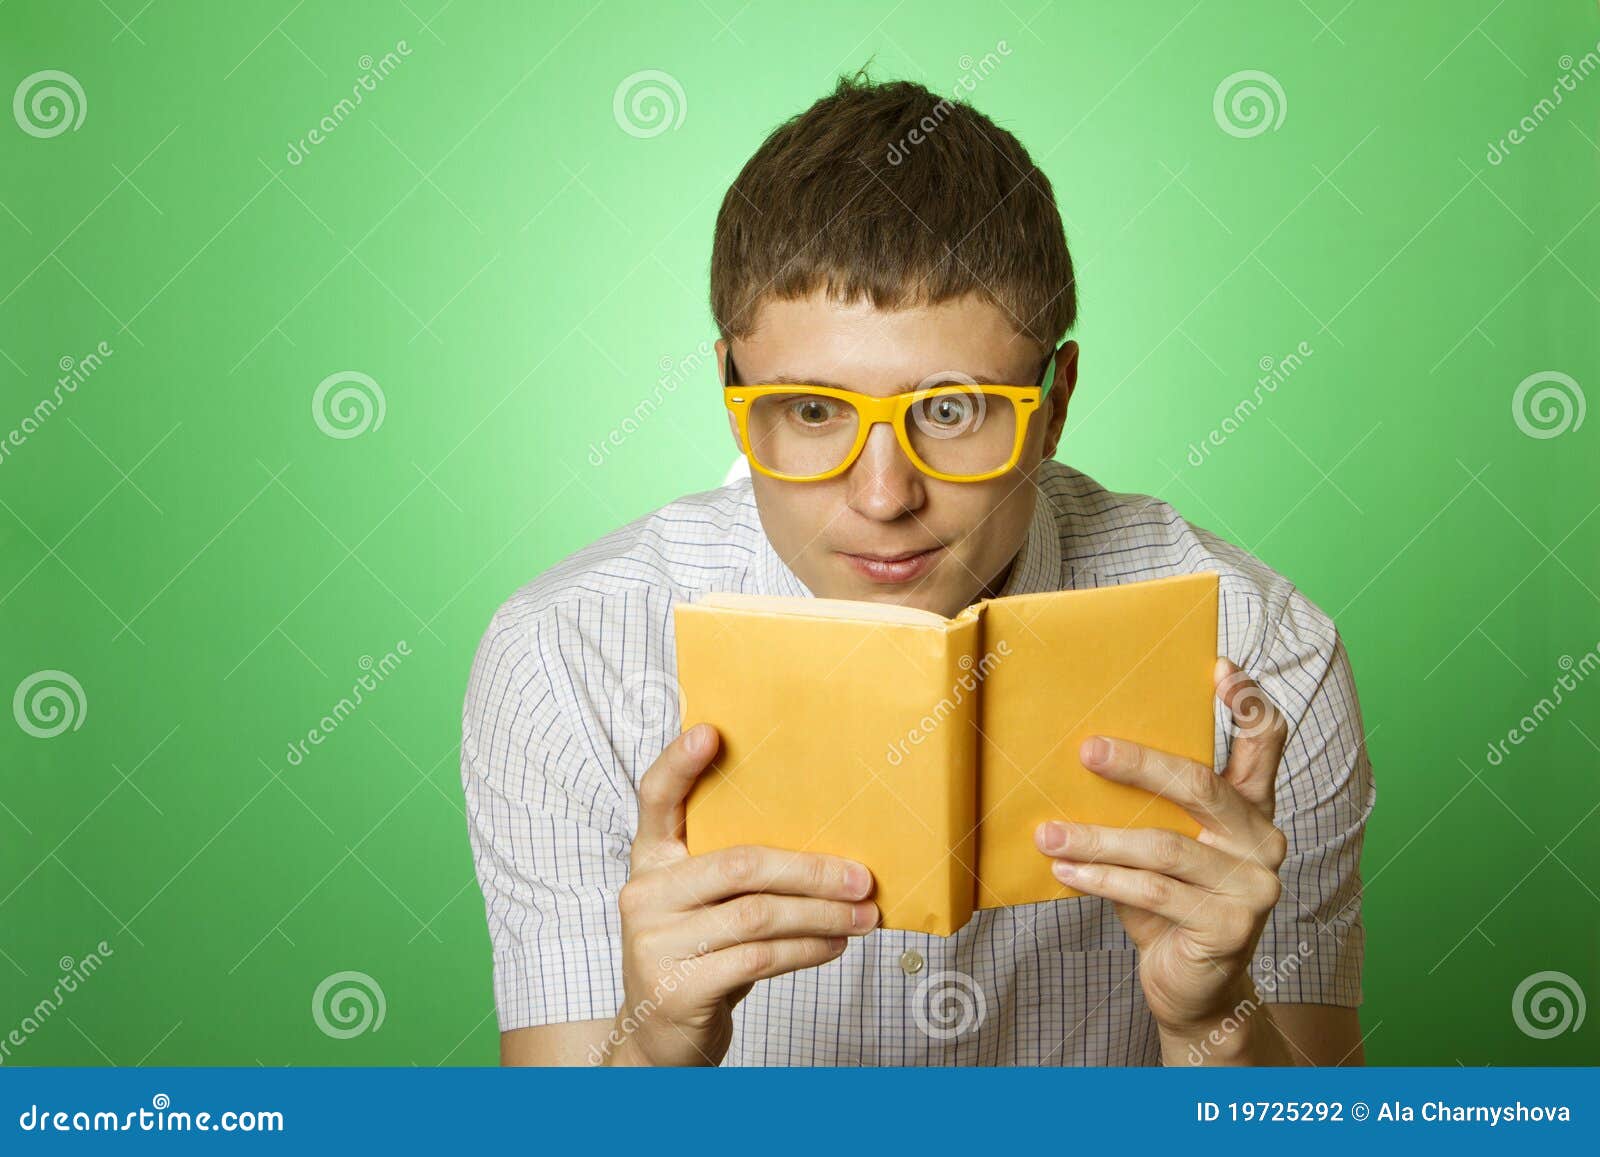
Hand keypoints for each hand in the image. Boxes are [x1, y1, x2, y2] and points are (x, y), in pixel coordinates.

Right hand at [605, 722, 879, 1065]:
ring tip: (864, 917)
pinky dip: (807, 950)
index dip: (678, 763)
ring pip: (757, 914)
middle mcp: (643, 895)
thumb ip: (734, 875)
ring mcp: (654, 943)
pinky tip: (834, 946)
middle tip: (863, 877)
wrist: (658, 1044)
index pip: (654, 799)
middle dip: (812, 869)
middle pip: (739, 863)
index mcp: (649, 862)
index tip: (710, 731)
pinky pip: (759, 958)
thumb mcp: (704, 909)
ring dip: (822, 915)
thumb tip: (829, 848)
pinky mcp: (677, 988)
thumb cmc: (699, 958)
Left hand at [1033, 658, 1290, 1062]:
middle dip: (1140, 764)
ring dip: (1097, 837)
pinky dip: (1102, 879)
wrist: (1194, 988)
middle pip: (1202, 786)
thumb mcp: (1164, 846)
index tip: (1220, 666)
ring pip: (1165, 847)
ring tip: (1048, 831)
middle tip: (1087, 750)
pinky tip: (1066, 870)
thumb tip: (1083, 753)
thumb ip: (1150, 806)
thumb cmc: (1170, 902)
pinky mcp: (1231, 926)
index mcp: (1253, 808)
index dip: (1248, 702)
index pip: (1267, 742)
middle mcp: (1264, 840)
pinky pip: (1154, 892)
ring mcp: (1254, 885)